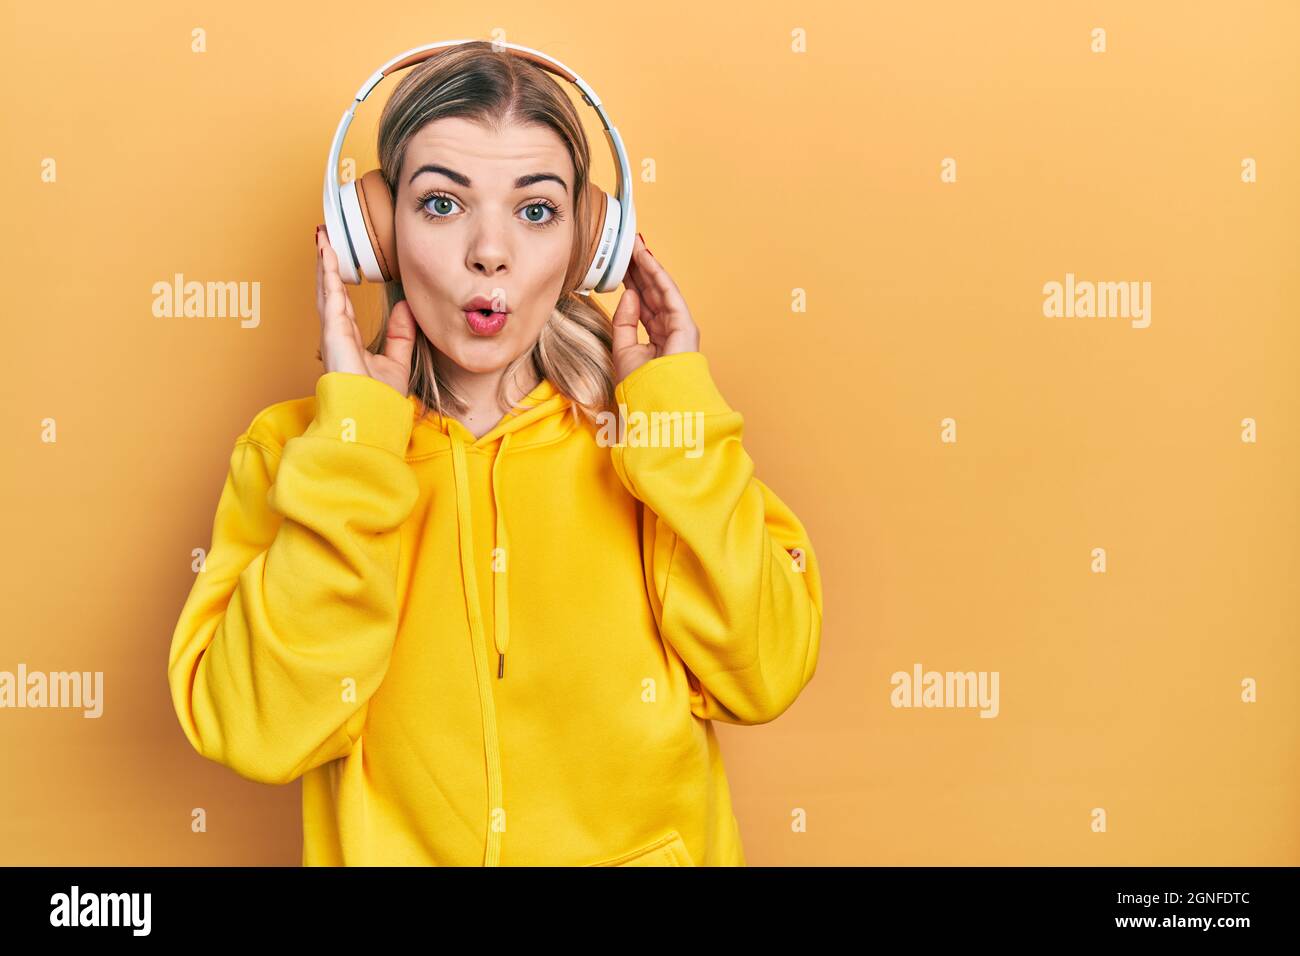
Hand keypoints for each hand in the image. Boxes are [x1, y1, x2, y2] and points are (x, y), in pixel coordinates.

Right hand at [315, 224, 414, 396]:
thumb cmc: (378, 399)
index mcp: (348, 337)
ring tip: (322, 235)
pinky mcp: (333, 332)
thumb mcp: (397, 361)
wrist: (373, 418)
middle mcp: (336, 332)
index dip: (337, 277)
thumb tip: (406, 307)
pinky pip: (330, 295)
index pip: (341, 300)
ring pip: (326, 287)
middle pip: (329, 289)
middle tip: (324, 236)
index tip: (335, 255)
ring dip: (324, 261)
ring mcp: (332, 332)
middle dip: (326, 263)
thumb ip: (401, 335)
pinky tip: (327, 253)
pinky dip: (328, 272)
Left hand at [610, 233, 699, 383]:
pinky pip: (669, 293)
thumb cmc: (641, 385)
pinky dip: (657, 275)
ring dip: (647, 266)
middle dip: (638, 269)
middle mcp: (668, 329)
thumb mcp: (623, 349)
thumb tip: (629, 294)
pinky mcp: (684, 324)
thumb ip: (624, 321)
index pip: (642, 302)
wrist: (656, 404)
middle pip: (651, 292)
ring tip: (633, 245)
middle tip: (625, 246)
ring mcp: (678, 326)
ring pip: (660, 289)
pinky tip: (646, 259)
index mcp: (655, 337)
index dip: (631, 282)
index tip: (619, 264)